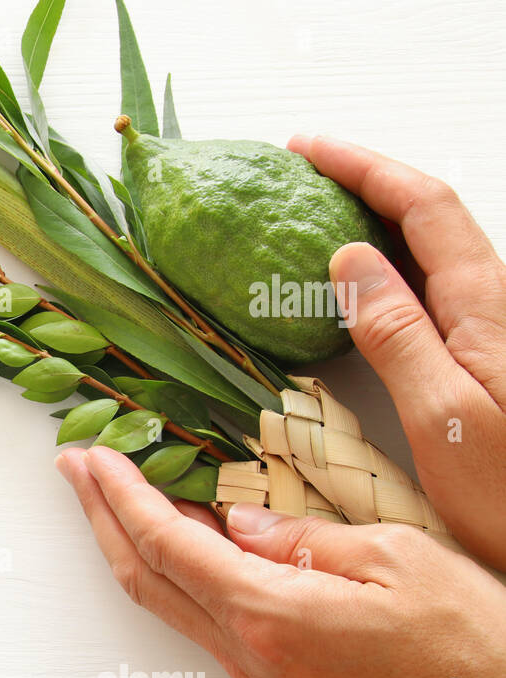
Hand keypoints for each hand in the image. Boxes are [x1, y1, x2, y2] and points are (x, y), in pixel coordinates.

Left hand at [56, 444, 505, 677]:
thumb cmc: (469, 659)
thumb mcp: (398, 561)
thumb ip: (305, 537)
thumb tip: (240, 521)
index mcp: (268, 614)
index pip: (166, 541)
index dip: (121, 494)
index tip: (94, 457)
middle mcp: (248, 652)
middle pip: (144, 576)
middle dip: (99, 516)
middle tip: (76, 469)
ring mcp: (259, 674)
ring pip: (168, 602)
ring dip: (130, 544)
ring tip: (112, 497)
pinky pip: (203, 620)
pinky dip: (174, 573)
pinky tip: (182, 546)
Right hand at [288, 135, 505, 569]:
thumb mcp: (446, 420)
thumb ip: (399, 336)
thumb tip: (353, 257)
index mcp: (488, 308)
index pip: (424, 207)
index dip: (365, 167)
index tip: (305, 151)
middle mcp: (496, 307)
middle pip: (431, 217)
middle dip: (366, 182)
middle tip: (298, 180)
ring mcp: (493, 333)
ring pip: (430, 253)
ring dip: (374, 223)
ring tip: (312, 221)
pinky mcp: (487, 361)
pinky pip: (431, 292)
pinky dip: (386, 271)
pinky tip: (355, 289)